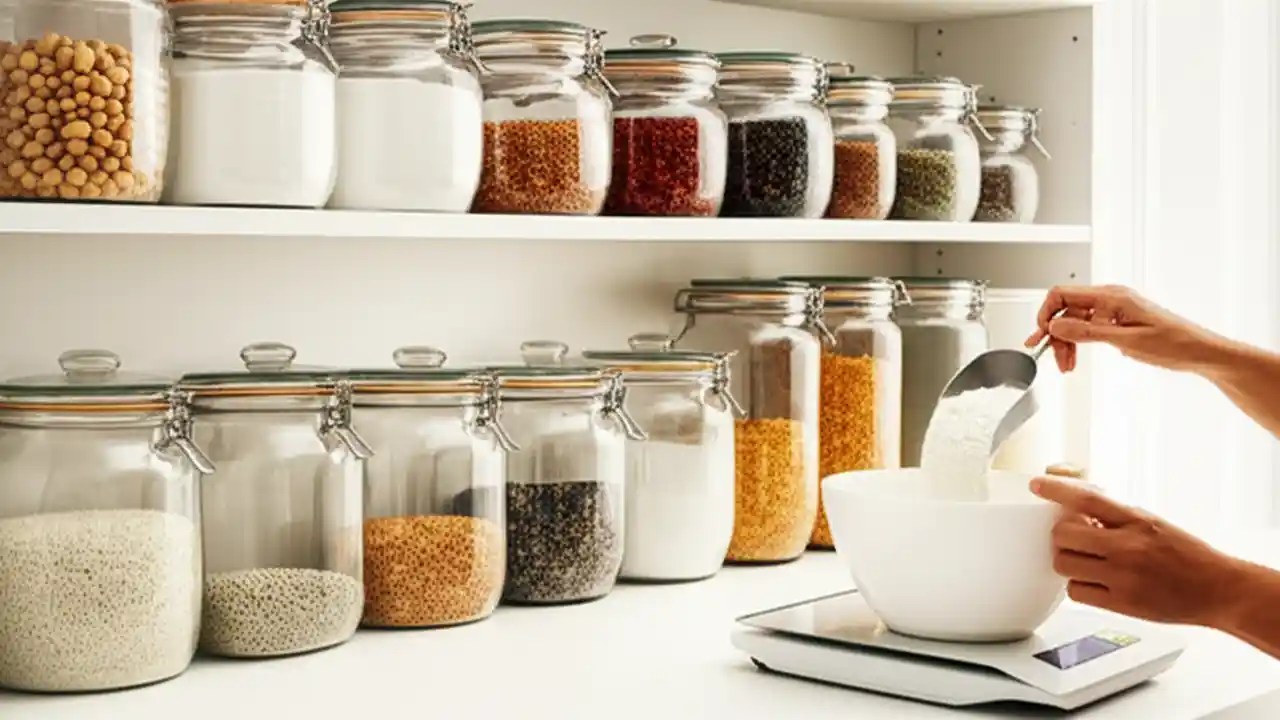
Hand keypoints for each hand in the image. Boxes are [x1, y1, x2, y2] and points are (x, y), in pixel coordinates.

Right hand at [1023, 285, 1223, 373]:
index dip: (1046, 314)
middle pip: (1066, 310)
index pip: (1062, 294)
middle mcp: (1111, 299)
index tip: (1041, 336)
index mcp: (1112, 297)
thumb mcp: (1126, 341)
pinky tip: (1077, 357)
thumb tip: (1057, 326)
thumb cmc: (1174, 344)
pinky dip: (1079, 343)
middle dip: (1055, 334)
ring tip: (1066, 364)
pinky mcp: (1118, 321)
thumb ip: (1087, 333)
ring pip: (1075, 321)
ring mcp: (1114, 309)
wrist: (1199, 351)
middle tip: (1050, 356)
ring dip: (1066, 342)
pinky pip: (1088, 327)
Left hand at [1031, 477, 1248, 626]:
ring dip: (1067, 561)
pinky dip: (1078, 586)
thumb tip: (1078, 510)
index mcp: (1136, 521)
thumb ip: (1117, 517)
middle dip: (1062, 536)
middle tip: (1074, 539)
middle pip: (1063, 535)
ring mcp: (1121, 577)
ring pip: (1064, 565)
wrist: (1218, 589)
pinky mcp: (1120, 603)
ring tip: (1084, 560)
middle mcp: (1126, 547)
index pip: (1086, 499)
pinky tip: (1092, 581)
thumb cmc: (1188, 556)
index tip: (1037, 486)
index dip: (1056, 490)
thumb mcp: (1153, 523)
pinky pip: (1076, 592)